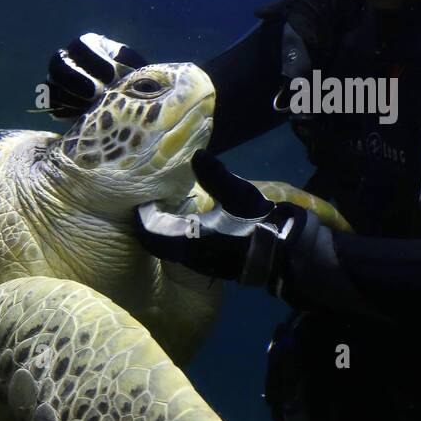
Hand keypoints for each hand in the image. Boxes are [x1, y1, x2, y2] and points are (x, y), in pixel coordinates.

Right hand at [46, 33, 146, 118]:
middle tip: (96, 94)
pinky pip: (52, 105)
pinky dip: (65, 111)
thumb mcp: (137, 69)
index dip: (94, 60)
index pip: (80, 45)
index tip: (112, 76)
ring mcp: (61, 81)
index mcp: (90, 45)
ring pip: (52, 85)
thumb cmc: (138, 81)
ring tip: (93, 107)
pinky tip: (85, 116)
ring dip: (71, 98)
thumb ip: (125, 68)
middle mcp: (71, 60)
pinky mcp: (59, 101)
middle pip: (58, 63)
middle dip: (76, 80)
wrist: (133, 102)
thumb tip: (109, 80)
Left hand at [134, 150, 310, 291]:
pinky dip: (174, 239)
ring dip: (161, 233)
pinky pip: (180, 253)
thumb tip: (197, 154)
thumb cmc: (256, 223)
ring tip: (163, 210)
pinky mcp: (208, 266)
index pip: (150, 232)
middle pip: (154, 243)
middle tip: (149, 204)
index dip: (141, 217)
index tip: (140, 200)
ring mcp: (198, 265)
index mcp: (189, 239)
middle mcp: (188, 256)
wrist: (281, 251)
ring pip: (167, 250)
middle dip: (148, 225)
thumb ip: (214, 175)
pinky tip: (184, 223)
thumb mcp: (237, 194)